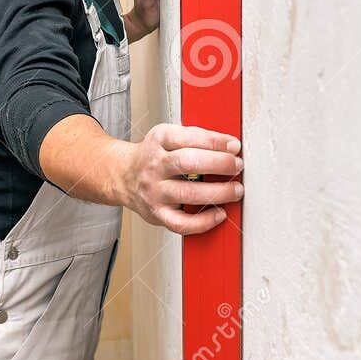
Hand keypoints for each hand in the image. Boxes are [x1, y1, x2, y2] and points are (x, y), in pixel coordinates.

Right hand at [120, 123, 242, 234]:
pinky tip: (218, 214)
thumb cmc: (153, 156)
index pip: (189, 137)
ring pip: (188, 193)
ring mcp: (155, 191)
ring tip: (235, 190)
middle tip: (236, 166)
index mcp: (159, 140)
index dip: (215, 141)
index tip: (234, 146)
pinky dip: (203, 221)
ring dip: (218, 192)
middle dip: (219, 164)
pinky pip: (181, 223)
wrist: (123, 176)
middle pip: (189, 163)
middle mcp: (155, 165)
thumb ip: (195, 138)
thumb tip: (229, 146)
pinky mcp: (157, 214)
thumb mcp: (168, 136)